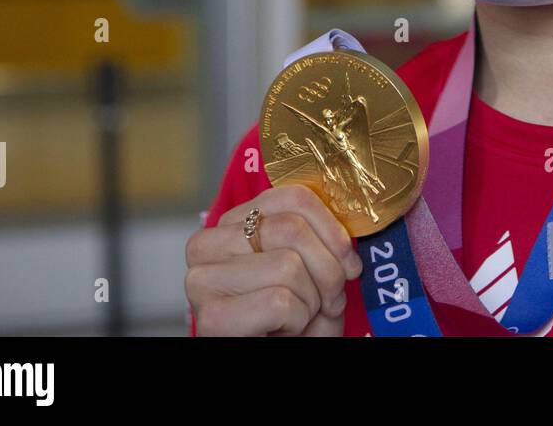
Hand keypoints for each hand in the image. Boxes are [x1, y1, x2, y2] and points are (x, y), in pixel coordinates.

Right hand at [185, 184, 362, 335]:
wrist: (265, 356)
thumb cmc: (288, 317)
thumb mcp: (306, 268)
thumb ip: (318, 238)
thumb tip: (346, 229)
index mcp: (233, 223)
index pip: (294, 197)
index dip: (333, 230)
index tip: (349, 263)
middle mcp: (207, 244)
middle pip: (292, 228)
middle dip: (328, 271)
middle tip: (330, 299)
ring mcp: (202, 280)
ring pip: (288, 265)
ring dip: (311, 300)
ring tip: (299, 317)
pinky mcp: (212, 317)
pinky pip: (280, 302)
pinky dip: (297, 321)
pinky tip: (282, 330)